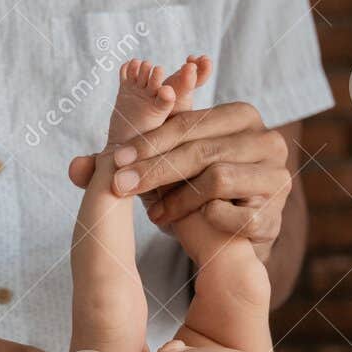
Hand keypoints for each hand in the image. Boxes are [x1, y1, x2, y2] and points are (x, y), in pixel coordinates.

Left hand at [70, 101, 291, 260]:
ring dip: (178, 198)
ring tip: (152, 214)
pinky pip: (237, 215)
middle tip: (118, 186)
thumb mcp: (160, 166)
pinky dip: (207, 220)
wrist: (228, 237)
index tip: (114, 160)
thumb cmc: (191, 191)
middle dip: (154, 169)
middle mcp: (267, 140)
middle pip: (202, 150)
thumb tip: (75, 167)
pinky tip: (184, 228)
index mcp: (241, 115)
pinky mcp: (277, 215)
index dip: (148, 141)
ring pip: (219, 179)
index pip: (188, 123)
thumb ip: (122, 160)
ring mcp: (277, 177)